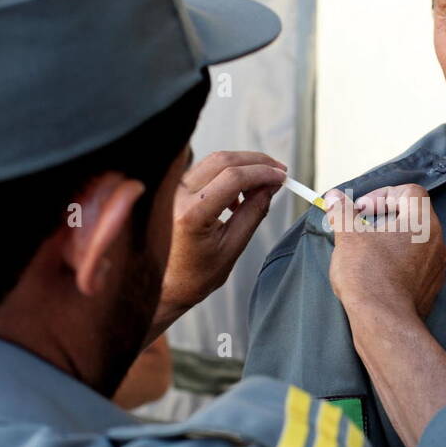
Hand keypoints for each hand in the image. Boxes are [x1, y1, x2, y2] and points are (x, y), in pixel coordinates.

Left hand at [151, 151, 284, 338]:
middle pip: (223, 160)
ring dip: (242, 166)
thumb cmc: (193, 275)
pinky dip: (226, 173)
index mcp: (191, 213)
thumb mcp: (232, 247)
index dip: (262, 172)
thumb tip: (271, 186)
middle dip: (256, 162)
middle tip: (277, 171)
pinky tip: (238, 194)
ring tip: (261, 185)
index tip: (281, 176)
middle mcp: (176, 196)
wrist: (164, 286)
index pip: (233, 177)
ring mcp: (172, 190)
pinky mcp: (173, 190)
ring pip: (214, 161)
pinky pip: (204, 170)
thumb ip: (254, 212)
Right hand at [324, 184, 445, 320]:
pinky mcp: (432, 286)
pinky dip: (398, 260)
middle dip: (383, 216)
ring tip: (365, 251)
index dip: (382, 194)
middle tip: (359, 228)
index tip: (361, 210)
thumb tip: (334, 197)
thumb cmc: (367, 275)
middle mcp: (437, 241)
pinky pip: (417, 263)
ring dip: (391, 238)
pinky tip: (377, 272)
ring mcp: (437, 265)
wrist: (383, 322)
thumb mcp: (348, 236)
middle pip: (413, 214)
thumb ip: (342, 211)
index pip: (410, 191)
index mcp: (423, 222)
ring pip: (415, 240)